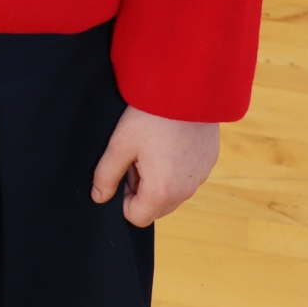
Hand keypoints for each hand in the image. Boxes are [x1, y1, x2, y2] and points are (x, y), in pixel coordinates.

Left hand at [92, 105, 219, 226]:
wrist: (188, 90)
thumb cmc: (151, 116)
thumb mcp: (120, 143)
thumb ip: (106, 174)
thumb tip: (98, 197)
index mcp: (162, 192)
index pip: (136, 217)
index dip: (122, 197)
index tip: (122, 170)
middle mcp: (186, 192)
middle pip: (155, 208)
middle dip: (141, 190)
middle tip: (136, 157)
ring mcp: (201, 178)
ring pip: (172, 193)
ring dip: (158, 179)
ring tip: (152, 146)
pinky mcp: (209, 163)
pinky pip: (188, 177)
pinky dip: (175, 168)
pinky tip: (168, 140)